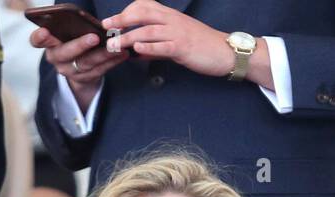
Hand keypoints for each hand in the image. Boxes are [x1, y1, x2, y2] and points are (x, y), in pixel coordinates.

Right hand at [31, 26, 128, 112]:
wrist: (77, 69)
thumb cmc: (72, 42)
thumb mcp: (67, 35)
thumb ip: (70, 29)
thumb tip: (87, 21)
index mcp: (48, 44)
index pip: (37, 40)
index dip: (39, 37)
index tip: (45, 31)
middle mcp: (56, 58)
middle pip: (66, 52)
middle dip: (80, 45)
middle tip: (94, 37)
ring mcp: (70, 71)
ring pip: (86, 63)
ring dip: (104, 54)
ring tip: (116, 46)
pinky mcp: (85, 79)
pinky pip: (100, 70)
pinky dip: (112, 62)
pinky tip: (122, 54)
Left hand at [102, 0, 233, 77]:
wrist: (227, 53)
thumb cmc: (204, 46)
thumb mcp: (179, 40)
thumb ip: (158, 44)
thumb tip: (139, 50)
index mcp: (171, 16)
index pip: (143, 6)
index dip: (126, 11)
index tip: (112, 21)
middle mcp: (172, 21)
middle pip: (141, 13)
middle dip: (121, 19)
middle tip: (106, 28)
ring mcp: (178, 33)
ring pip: (147, 31)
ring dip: (128, 37)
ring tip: (115, 45)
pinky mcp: (183, 48)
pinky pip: (162, 46)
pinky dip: (148, 47)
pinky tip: (136, 50)